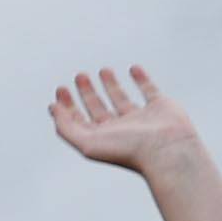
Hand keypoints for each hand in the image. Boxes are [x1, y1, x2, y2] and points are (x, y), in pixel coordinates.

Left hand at [50, 64, 207, 173]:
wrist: (167, 151)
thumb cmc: (129, 151)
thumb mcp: (88, 142)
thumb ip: (66, 128)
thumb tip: (53, 108)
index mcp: (104, 139)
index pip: (81, 120)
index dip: (68, 106)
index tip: (60, 89)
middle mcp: (122, 129)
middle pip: (99, 108)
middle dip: (87, 92)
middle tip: (79, 76)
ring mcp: (142, 118)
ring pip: (122, 99)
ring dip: (111, 84)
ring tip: (103, 69)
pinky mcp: (161, 107)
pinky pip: (149, 90)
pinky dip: (142, 79)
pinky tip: (134, 69)